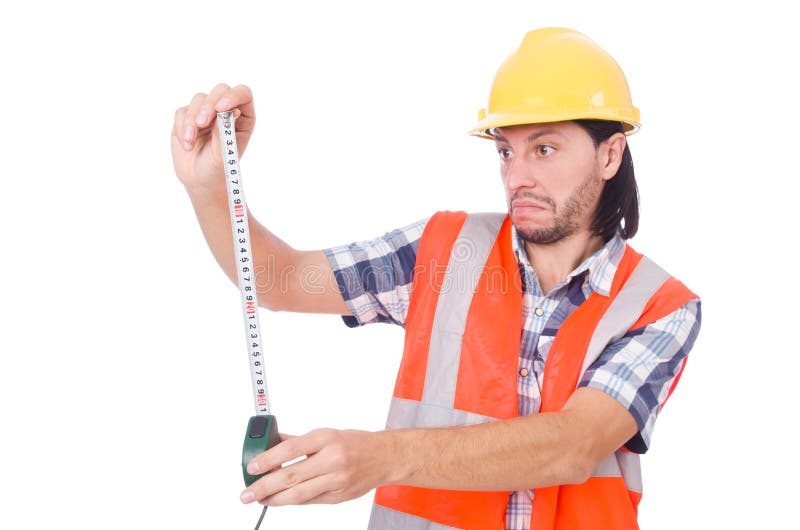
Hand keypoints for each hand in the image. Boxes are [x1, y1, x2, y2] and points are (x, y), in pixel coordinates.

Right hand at [170, 83, 255, 191]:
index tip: (221, 108)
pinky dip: (182, 127)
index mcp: (243, 118)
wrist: (200, 181)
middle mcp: (226, 111)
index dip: (233, 96)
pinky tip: (187, 145)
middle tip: (201, 123)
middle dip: (208, 106)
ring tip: (190, 142)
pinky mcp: (187, 117)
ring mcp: (206, 112)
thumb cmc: (218, 170)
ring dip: (192, 121)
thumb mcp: (223, 154)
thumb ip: (224, 133)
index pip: (243, 94)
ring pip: (198, 100)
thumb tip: (231, 111)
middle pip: (219, 91)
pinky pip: (182, 112)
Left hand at [240, 428, 399, 505]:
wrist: (385, 457)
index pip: (290, 450)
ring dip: (275, 499)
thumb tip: (273, 443)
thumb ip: (299, 441)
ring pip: (298, 494)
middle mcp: (332, 459)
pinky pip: (310, 501)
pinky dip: (293, 501)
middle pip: (290, 476)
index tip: (252, 467)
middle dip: (264, 486)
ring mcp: (336, 480)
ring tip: (260, 499)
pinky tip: (281, 499)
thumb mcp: (327, 434)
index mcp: (326, 438)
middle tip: (248, 492)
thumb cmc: (356, 443)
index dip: (268, 459)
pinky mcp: (338, 496)